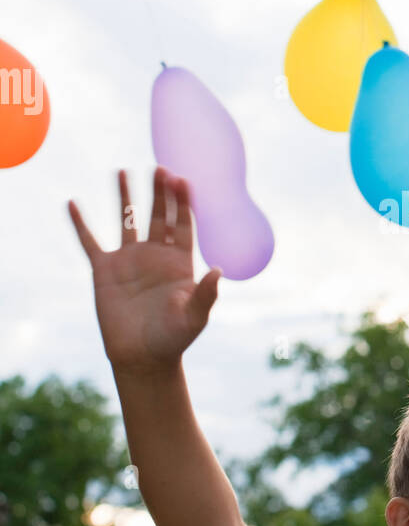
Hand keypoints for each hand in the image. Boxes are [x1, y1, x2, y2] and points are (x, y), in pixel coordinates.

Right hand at [68, 166, 221, 374]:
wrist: (142, 357)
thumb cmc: (173, 338)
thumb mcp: (194, 317)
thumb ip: (206, 293)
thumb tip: (219, 270)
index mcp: (180, 262)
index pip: (184, 224)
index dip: (184, 203)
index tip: (184, 180)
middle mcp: (155, 255)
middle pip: (158, 215)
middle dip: (160, 192)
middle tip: (160, 168)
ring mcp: (129, 260)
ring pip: (127, 220)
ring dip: (125, 197)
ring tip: (123, 171)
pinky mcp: (104, 271)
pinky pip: (90, 242)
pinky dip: (80, 223)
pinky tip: (73, 203)